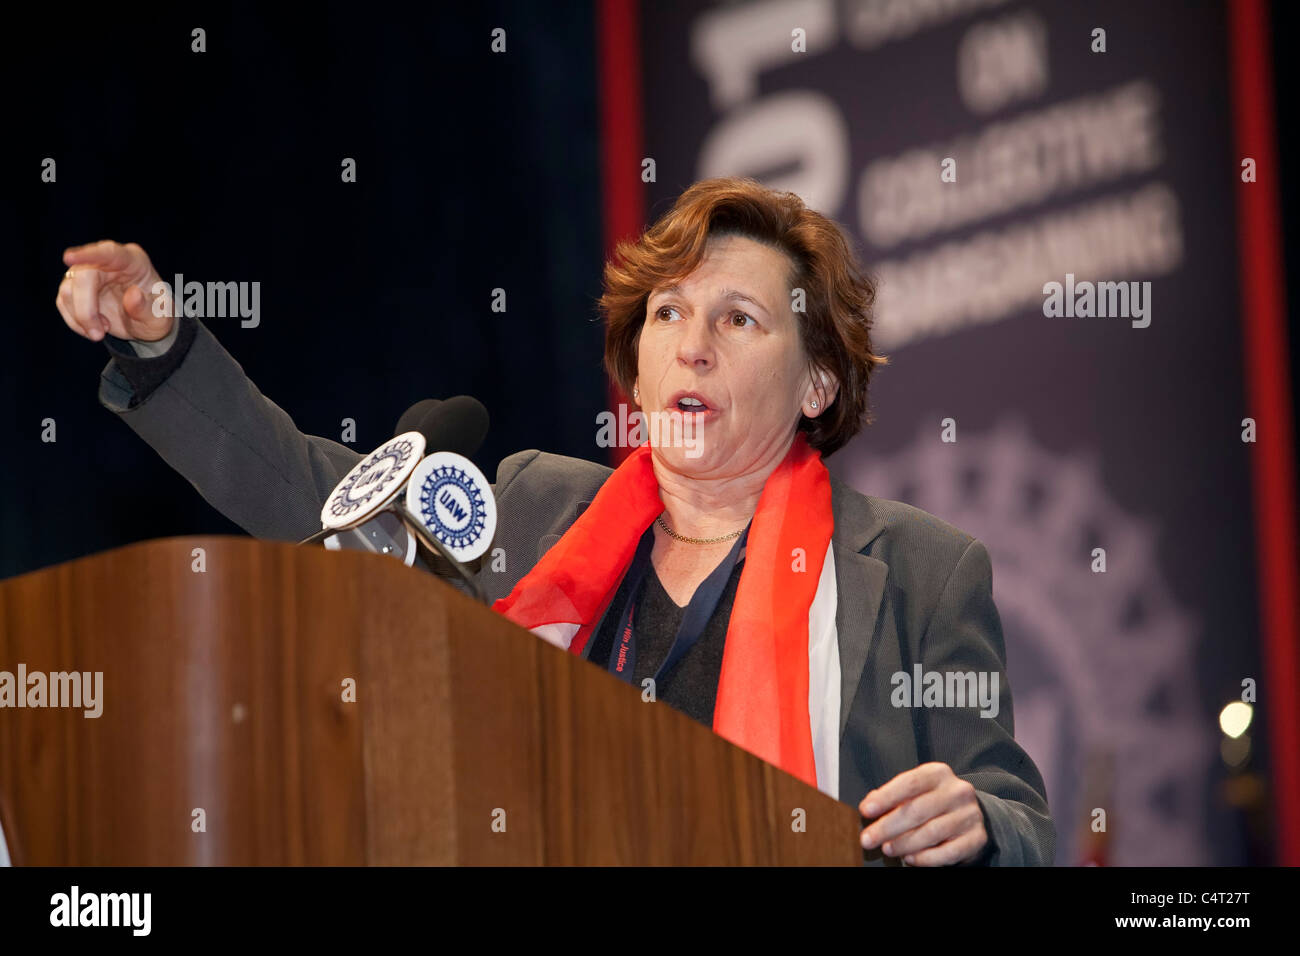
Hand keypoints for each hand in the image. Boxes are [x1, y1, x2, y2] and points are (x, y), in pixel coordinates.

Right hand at [56, 240, 172, 343]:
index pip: (109, 252)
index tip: (68, 258)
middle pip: (83, 275)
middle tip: (99, 335)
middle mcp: (107, 261)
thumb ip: (148, 309)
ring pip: (69, 290)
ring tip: (103, 330)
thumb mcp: (160, 319)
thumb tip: (133, 295)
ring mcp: (88, 272)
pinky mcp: (75, 287)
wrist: (144, 324)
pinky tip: (94, 329)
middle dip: (86, 309)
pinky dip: (76, 321)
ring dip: (82, 318)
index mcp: (133, 261)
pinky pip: (63, 302)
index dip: (89, 255)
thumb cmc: (155, 316)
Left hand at [859, 761, 988, 865]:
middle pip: (917, 810)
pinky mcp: (977, 838)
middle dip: (888, 827)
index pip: (909, 783)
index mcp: (938, 773)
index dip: (886, 797)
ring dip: (904, 844)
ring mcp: (969, 815)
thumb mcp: (915, 791)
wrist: (969, 815)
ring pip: (931, 833)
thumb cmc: (933, 801)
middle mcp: (957, 791)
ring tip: (888, 849)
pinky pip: (948, 852)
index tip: (866, 810)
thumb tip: (870, 804)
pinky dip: (926, 858)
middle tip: (868, 839)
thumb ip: (892, 796)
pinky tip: (910, 859)